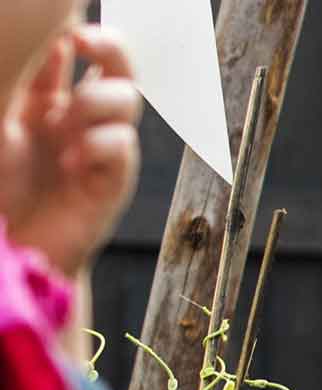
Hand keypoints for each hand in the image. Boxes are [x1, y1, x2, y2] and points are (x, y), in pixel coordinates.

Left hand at [0, 30, 139, 282]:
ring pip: (125, 101)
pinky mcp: (113, 181)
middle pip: (118, 67)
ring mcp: (100, 148)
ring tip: (63, 129)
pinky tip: (72, 163)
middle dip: (109, 48)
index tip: (68, 31)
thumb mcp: (3, 119)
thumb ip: (28, 82)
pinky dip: (98, 147)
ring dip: (94, 106)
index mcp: (47, 97)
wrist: (13, 242)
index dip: (82, 35)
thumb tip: (55, 38)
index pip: (77, 52)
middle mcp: (79, 118)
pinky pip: (123, 146)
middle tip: (85, 43)